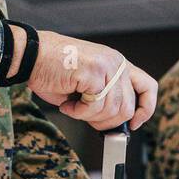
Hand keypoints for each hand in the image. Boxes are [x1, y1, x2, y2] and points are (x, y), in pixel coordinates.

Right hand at [25, 31, 156, 131]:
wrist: (30, 55)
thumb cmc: (53, 70)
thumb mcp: (88, 83)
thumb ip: (106, 96)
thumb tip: (115, 122)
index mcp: (117, 63)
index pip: (148, 86)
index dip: (145, 109)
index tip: (134, 123)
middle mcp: (116, 62)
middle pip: (127, 107)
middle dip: (106, 121)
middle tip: (86, 117)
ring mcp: (106, 66)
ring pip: (111, 109)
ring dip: (88, 116)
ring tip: (73, 106)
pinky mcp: (93, 72)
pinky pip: (94, 106)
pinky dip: (79, 113)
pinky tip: (68, 104)